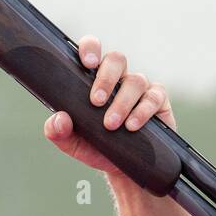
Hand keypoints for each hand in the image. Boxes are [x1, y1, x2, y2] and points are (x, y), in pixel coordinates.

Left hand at [43, 36, 173, 178]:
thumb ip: (58, 131)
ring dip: (121, 102)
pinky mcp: (158, 102)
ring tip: (110, 124)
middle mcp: (119, 78)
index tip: (87, 62)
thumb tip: (59, 118)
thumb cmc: (96, 147)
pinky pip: (154, 97)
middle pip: (116, 59)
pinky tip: (131, 125)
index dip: (91, 48)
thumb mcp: (72, 143)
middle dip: (106, 78)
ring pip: (135, 80)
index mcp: (94, 79)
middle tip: (96, 101)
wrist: (122, 168)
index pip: (93, 50)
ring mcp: (140, 88)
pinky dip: (142, 111)